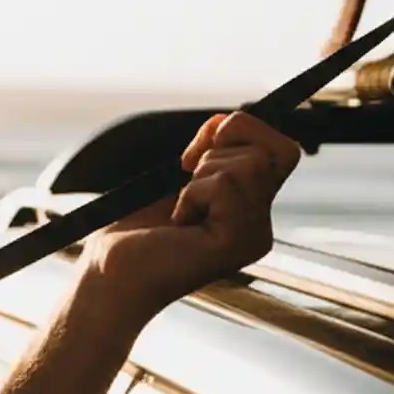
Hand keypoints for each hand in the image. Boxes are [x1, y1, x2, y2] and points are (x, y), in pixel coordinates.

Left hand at [81, 112, 300, 324]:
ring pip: (249, 163)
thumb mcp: (180, 174)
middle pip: (276, 149)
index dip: (244, 132)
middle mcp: (260, 225)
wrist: (111, 272)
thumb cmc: (136, 230)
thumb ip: (213, 148)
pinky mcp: (237, 242)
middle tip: (188, 180)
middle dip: (223, 148)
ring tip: (182, 211)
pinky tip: (180, 224)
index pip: (283, 149)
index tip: (193, 157)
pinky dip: (192, 194)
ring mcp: (254, 236)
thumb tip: (226, 121)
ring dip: (202, 177)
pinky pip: (225, 183)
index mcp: (250, 210)